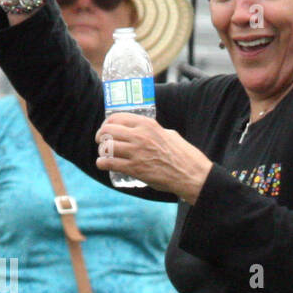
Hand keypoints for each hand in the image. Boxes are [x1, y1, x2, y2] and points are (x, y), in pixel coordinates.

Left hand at [95, 115, 213, 203]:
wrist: (191, 175)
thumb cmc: (184, 155)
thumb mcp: (170, 134)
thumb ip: (155, 132)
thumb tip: (145, 132)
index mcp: (148, 124)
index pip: (117, 117)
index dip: (107, 123)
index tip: (106, 128)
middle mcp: (139, 136)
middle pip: (108, 130)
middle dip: (101, 136)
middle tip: (101, 141)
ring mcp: (136, 152)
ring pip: (107, 147)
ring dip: (102, 150)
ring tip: (103, 154)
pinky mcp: (135, 169)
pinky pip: (110, 163)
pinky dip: (103, 163)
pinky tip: (102, 164)